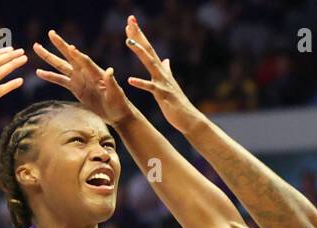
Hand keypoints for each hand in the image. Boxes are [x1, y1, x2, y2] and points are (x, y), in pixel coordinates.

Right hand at [34, 30, 134, 125]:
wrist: (116, 113)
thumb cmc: (119, 103)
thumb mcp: (116, 93)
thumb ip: (111, 82)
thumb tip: (109, 71)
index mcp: (95, 72)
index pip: (85, 61)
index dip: (78, 55)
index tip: (70, 47)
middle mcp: (85, 72)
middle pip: (70, 56)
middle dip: (60, 45)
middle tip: (50, 33)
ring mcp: (79, 79)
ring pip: (61, 65)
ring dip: (49, 57)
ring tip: (37, 47)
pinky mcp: (75, 88)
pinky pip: (60, 80)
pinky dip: (50, 76)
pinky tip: (39, 72)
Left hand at [124, 16, 202, 133]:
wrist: (188, 118)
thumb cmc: (177, 102)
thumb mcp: (170, 83)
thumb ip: (167, 70)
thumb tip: (166, 60)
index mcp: (160, 70)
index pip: (148, 49)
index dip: (140, 35)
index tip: (130, 23)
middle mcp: (161, 73)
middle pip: (148, 50)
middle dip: (139, 35)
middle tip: (130, 21)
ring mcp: (162, 83)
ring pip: (149, 64)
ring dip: (140, 52)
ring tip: (128, 41)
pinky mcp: (162, 95)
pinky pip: (150, 88)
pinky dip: (140, 83)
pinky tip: (130, 80)